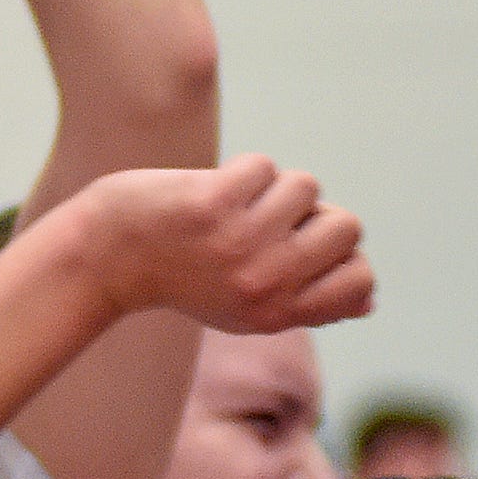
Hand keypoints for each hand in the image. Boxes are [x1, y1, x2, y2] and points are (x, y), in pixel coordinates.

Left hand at [78, 157, 374, 335]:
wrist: (108, 257)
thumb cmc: (184, 278)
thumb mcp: (247, 310)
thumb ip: (308, 304)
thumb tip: (370, 300)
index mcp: (278, 312)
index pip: (360, 282)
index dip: (345, 258)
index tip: (308, 250)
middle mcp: (266, 282)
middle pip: (347, 226)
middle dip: (314, 214)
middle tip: (268, 222)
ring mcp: (241, 242)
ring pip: (305, 186)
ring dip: (272, 186)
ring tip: (234, 206)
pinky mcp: (215, 203)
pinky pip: (263, 166)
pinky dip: (240, 170)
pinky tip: (210, 191)